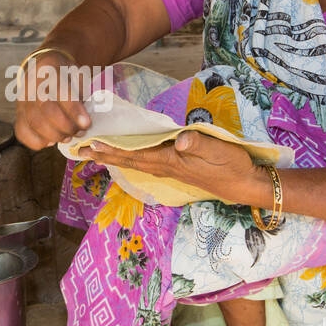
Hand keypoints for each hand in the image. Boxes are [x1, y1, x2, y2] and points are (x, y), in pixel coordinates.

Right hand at [13, 51, 91, 149]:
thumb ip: (82, 92)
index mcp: (49, 69)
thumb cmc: (64, 75)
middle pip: (46, 110)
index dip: (73, 110)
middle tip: (80, 131)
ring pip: (34, 123)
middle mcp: (31, 85)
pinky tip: (50, 140)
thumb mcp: (77, 73)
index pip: (59, 91)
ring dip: (55, 136)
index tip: (86, 123)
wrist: (42, 69)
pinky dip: (37, 142)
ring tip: (69, 136)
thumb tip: (87, 114)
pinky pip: (22, 133)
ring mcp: (22, 101)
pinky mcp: (18, 114)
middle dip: (66, 126)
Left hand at [79, 131, 262, 204]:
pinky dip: (131, 158)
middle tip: (81, 149)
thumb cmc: (232, 165)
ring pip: (136, 162)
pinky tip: (125, 156)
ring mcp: (171, 169)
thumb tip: (179, 140)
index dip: (114, 149)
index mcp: (172, 160)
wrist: (244, 185)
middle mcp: (166, 166)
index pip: (136, 154)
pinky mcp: (177, 168)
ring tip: (95, 152)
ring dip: (115, 157)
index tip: (93, 144)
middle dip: (106, 154)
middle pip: (130, 160)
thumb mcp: (220, 150)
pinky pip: (146, 162)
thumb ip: (199, 144)